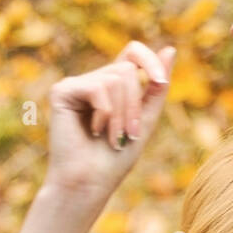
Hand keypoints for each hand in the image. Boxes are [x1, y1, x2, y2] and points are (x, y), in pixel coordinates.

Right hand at [43, 41, 177, 197]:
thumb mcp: (144, 121)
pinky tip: (94, 132)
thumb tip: (170, 48)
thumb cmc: (114, 160)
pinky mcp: (62, 91)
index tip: (161, 81)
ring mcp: (76, 85)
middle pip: (127, 71)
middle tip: (128, 136)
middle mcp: (93, 82)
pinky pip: (98, 88)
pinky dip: (105, 114)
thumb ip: (156, 88)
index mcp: (112, 87)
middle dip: (135, 107)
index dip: (149, 60)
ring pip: (115, 79)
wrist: (89, 184)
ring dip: (122, 115)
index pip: (133, 54)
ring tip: (113, 139)